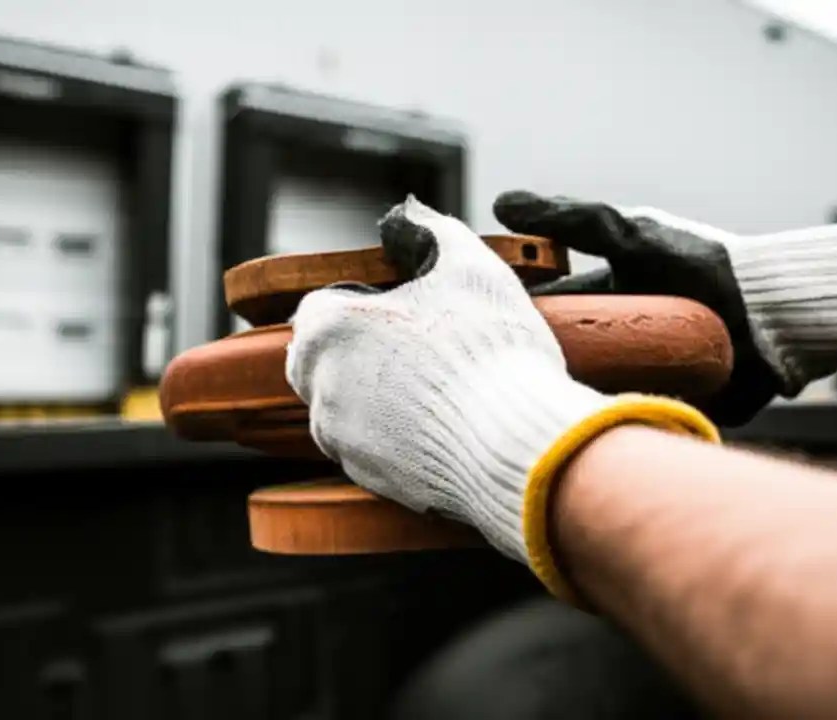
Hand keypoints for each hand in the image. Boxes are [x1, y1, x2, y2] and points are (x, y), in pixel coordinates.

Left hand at [287, 196, 716, 601]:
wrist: (516, 444)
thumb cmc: (492, 350)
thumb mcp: (470, 266)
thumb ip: (432, 231)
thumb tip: (409, 216)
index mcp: (328, 328)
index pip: (321, 305)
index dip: (365, 303)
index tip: (406, 310)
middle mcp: (320, 386)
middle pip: (327, 358)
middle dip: (365, 350)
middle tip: (424, 347)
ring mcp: (342, 439)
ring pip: (349, 406)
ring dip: (382, 394)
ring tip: (443, 387)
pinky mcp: (369, 478)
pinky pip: (375, 446)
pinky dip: (401, 434)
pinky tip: (448, 423)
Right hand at [494, 191, 836, 423]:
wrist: (775, 310)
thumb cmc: (703, 263)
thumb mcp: (631, 234)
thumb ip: (572, 219)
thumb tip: (502, 202)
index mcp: (606, 304)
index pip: (550, 318)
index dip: (519, 326)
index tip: (487, 340)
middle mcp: (622, 342)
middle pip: (565, 367)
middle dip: (541, 376)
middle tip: (511, 392)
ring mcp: (647, 380)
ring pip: (593, 403)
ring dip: (572, 411)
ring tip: (543, 425)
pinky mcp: (672, 414)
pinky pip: (633, 431)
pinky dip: (614, 436)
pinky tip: (587, 448)